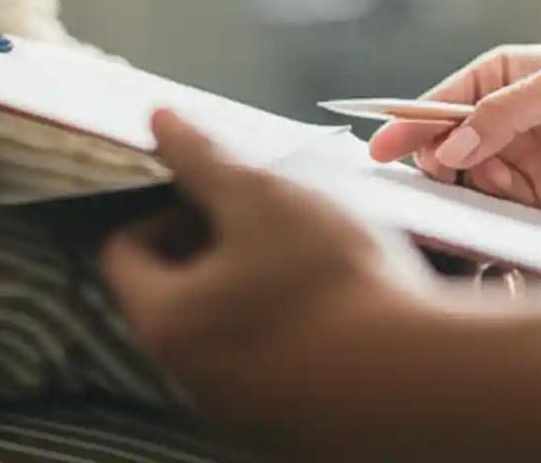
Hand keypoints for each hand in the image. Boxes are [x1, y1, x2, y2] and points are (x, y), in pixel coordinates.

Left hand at [100, 110, 431, 451]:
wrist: (416, 378)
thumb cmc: (331, 284)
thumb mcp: (261, 196)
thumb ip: (202, 157)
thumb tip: (159, 122)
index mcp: (166, 319)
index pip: (125, 251)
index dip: (167, 208)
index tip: (218, 194)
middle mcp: (191, 373)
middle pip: (179, 290)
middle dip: (218, 244)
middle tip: (270, 218)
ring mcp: (241, 403)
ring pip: (230, 326)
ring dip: (259, 284)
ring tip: (311, 257)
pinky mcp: (291, 418)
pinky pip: (276, 358)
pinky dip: (296, 325)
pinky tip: (339, 303)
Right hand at [369, 45, 540, 213]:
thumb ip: (503, 114)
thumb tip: (453, 146)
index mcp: (500, 76)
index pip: (441, 101)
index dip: (408, 124)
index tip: (382, 148)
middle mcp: (502, 118)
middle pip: (445, 146)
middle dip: (435, 161)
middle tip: (442, 173)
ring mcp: (518, 158)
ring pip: (467, 181)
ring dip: (465, 189)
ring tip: (487, 187)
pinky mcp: (539, 197)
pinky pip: (499, 207)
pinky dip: (492, 212)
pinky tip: (504, 206)